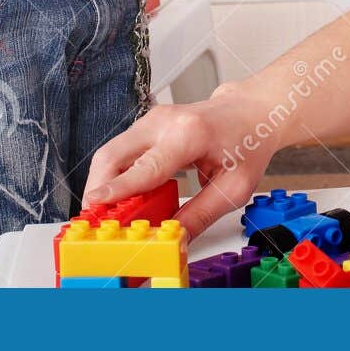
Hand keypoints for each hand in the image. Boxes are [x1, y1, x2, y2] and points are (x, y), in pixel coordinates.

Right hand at [82, 82, 276, 236]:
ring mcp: (153, 119)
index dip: (119, 188)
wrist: (253, 111)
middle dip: (97, 189)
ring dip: (103, 185)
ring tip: (110, 215)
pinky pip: (120, 152)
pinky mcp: (147, 125)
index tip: (96, 205)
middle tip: (97, 222)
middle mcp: (165, 121)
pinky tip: (124, 200)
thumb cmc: (248, 143)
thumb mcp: (234, 188)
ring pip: (110, 153)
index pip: (146, 166)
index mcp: (190, 133)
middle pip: (113, 154)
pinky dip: (114, 177)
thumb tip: (172, 239)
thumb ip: (200, 215)